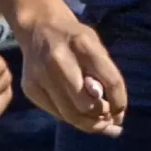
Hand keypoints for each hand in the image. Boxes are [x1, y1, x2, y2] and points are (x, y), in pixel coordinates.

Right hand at [17, 13, 126, 136]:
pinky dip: (70, 117)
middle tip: (107, 118)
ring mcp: (41, 75)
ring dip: (87, 122)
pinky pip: (55, 112)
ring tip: (96, 121)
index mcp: (83, 44)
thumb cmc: (76, 39)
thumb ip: (104, 73)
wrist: (39, 27)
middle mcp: (59, 60)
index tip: (120, 113)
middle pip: (86, 104)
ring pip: (69, 114)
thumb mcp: (95, 46)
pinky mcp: (30, 88)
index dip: (119, 102)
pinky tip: (77, 112)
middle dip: (100, 115)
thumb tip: (113, 112)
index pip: (110, 80)